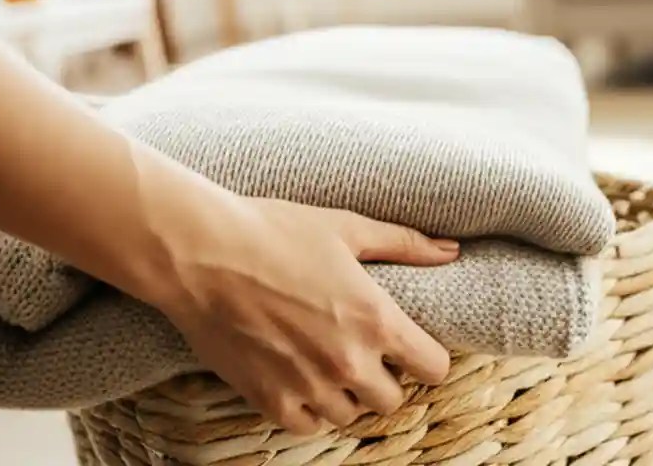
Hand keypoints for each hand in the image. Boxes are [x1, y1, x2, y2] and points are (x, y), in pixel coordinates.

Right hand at [153, 197, 459, 434]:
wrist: (201, 254)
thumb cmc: (274, 231)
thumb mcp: (346, 228)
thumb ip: (404, 244)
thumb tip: (451, 250)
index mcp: (376, 319)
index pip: (434, 368)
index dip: (427, 359)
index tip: (412, 349)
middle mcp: (348, 361)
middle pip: (393, 400)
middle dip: (385, 378)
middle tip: (364, 353)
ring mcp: (309, 386)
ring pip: (350, 415)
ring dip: (346, 394)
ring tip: (327, 362)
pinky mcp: (270, 401)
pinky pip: (308, 425)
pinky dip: (309, 408)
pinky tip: (300, 378)